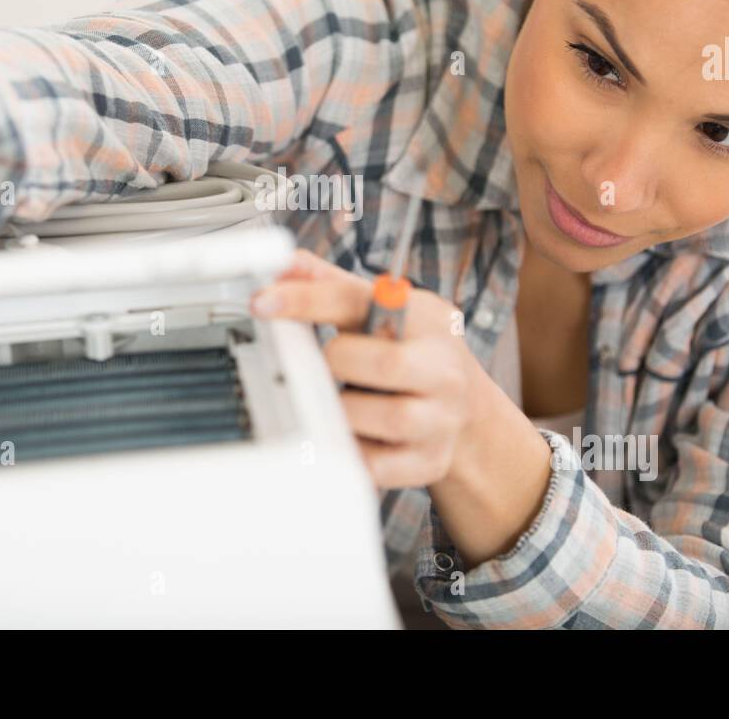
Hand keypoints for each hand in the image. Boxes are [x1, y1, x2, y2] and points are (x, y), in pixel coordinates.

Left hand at [249, 248, 491, 489]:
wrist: (466, 412)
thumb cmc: (412, 351)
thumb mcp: (382, 310)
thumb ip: (331, 286)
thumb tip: (283, 264)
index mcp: (427, 319)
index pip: (359, 302)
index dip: (305, 300)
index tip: (262, 302)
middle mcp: (443, 368)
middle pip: (385, 364)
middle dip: (338, 361)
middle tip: (328, 363)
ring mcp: (440, 419)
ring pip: (387, 419)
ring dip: (343, 409)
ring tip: (338, 398)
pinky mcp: (427, 462)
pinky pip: (376, 465)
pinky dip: (349, 450)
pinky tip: (344, 433)